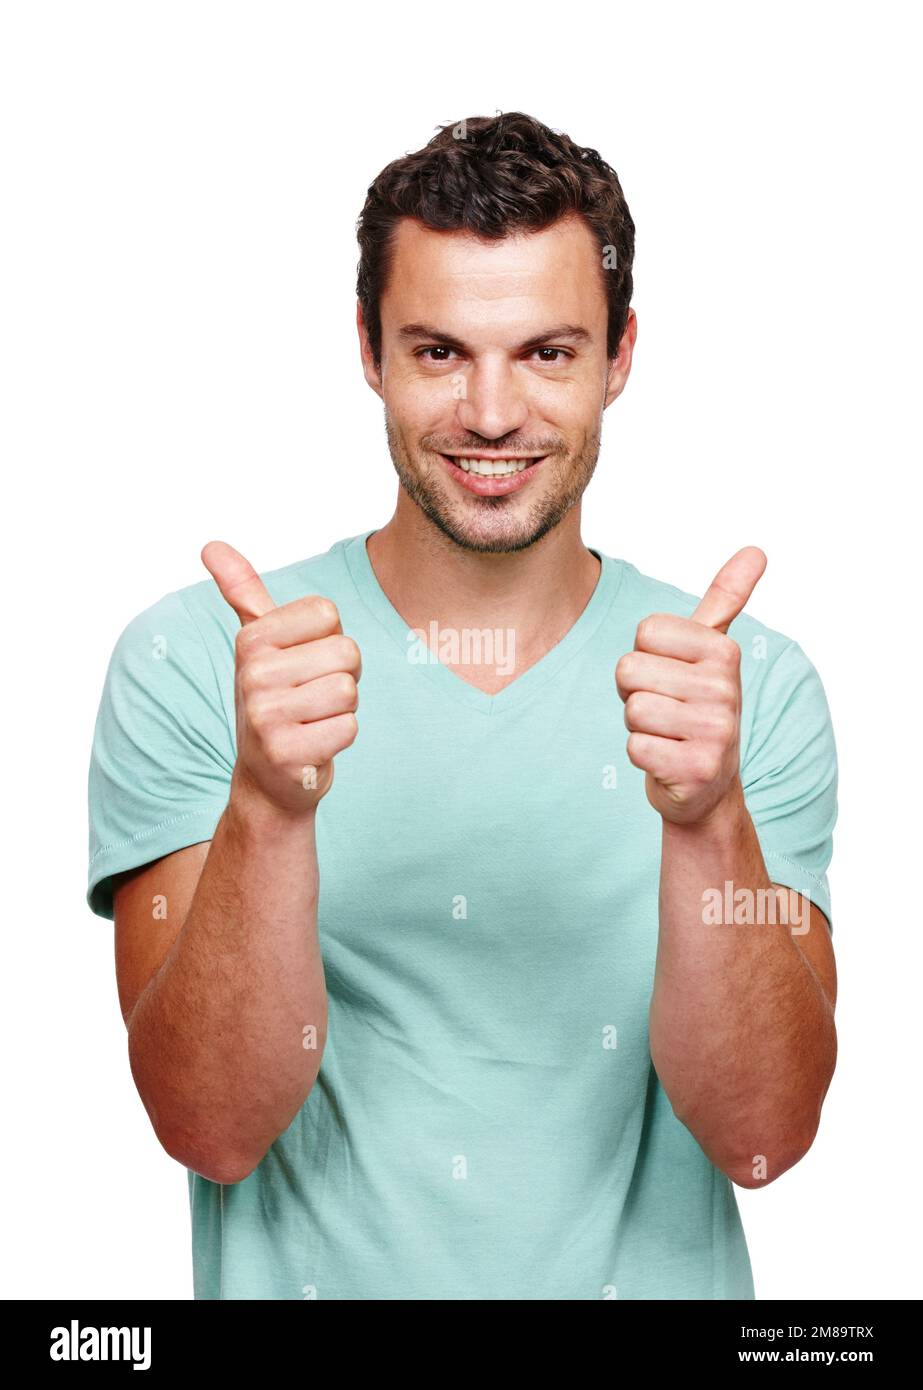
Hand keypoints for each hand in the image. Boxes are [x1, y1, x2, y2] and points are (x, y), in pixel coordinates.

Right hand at [201, 541, 360, 817]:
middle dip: (342, 676)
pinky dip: (339, 738)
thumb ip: (242, 592)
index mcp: (251, 640)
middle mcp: (252, 674)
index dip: (329, 639)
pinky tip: (313, 745)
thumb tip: (211, 545)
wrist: (267, 779)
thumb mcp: (257, 644)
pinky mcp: (287, 754)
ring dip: (341, 709)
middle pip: (346, 652)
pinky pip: (349, 728)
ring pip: (349, 690)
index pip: (328, 613)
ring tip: (312, 719)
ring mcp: (265, 716)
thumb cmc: (273, 701)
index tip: (305, 663)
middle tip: (312, 697)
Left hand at [615, 547, 766, 825]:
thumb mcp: (712, 651)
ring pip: (632, 709)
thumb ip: (725, 600)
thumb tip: (756, 550)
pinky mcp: (696, 769)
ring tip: (667, 733)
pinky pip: (636, 747)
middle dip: (636, 692)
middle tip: (666, 709)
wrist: (707, 785)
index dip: (645, 656)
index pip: (644, 632)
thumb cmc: (698, 708)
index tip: (669, 676)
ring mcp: (716, 731)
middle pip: (630, 669)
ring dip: (639, 725)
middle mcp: (726, 688)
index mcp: (723, 651)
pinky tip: (668, 759)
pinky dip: (643, 756)